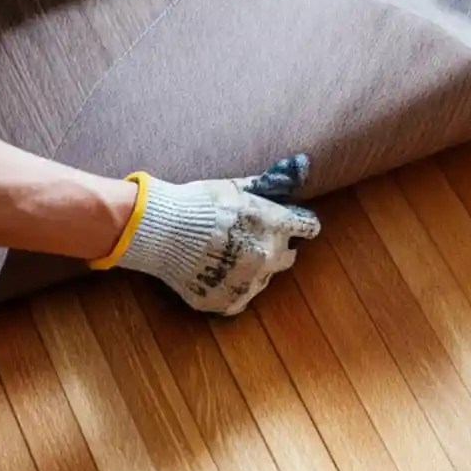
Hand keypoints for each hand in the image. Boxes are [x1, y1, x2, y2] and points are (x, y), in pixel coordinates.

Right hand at [91, 155, 319, 315]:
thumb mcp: (236, 188)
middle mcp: (268, 256)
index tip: (293, 225)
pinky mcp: (229, 301)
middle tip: (252, 240)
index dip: (300, 225)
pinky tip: (214, 272)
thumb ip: (267, 186)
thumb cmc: (198, 202)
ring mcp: (249, 282)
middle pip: (289, 256)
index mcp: (275, 225)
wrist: (161, 230)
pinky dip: (232, 287)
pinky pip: (240, 296)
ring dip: (254, 268)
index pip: (308, 228)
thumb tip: (297, 168)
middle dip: (277, 247)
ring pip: (264, 278)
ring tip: (226, 256)